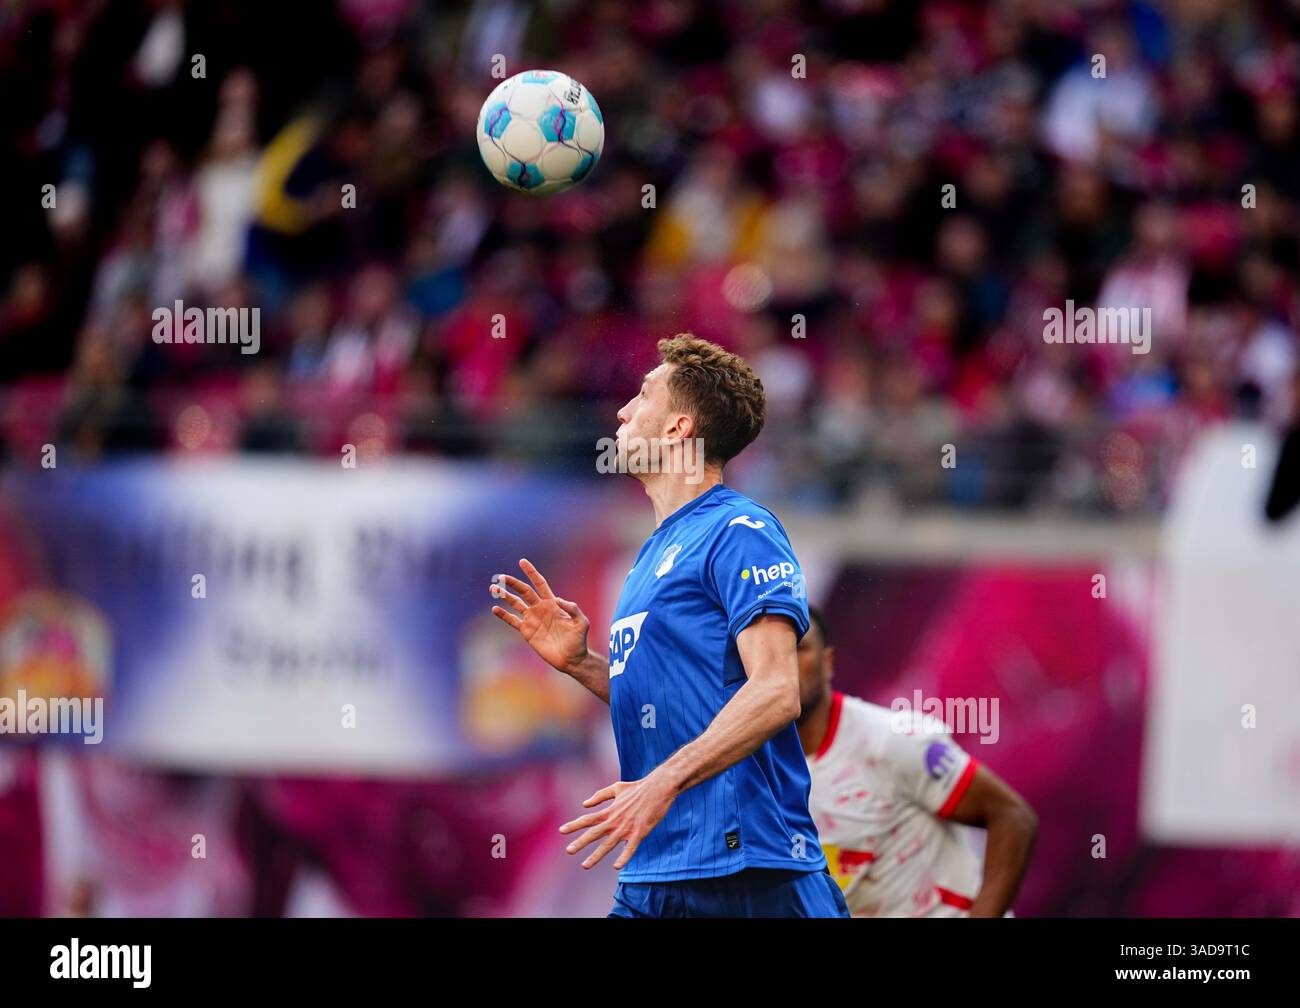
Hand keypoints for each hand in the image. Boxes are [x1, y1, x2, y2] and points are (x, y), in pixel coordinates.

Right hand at [489, 558, 590, 675]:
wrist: (571, 659)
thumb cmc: (579, 640)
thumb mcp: (581, 622)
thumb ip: (573, 609)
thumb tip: (558, 600)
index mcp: (552, 603)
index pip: (539, 583)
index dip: (531, 573)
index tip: (522, 562)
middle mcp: (540, 608)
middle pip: (524, 591)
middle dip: (513, 583)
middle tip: (501, 577)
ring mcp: (532, 619)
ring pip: (515, 603)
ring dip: (504, 596)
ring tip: (493, 588)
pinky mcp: (526, 631)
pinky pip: (512, 620)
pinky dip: (503, 615)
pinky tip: (495, 609)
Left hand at [558, 771, 678, 869]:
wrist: (658, 788)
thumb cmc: (638, 788)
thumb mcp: (616, 788)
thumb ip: (600, 796)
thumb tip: (585, 804)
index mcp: (609, 811)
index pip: (587, 819)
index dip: (574, 825)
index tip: (561, 830)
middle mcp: (614, 821)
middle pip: (594, 834)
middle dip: (580, 843)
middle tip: (568, 851)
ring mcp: (626, 828)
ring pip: (608, 845)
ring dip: (595, 856)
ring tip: (584, 865)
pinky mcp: (639, 833)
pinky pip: (630, 848)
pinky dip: (623, 857)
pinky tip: (616, 866)